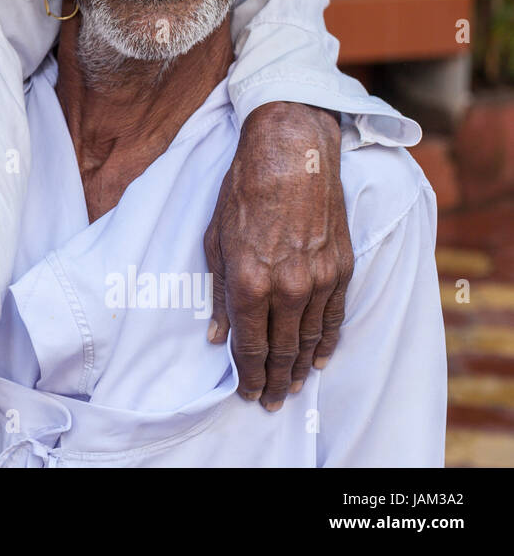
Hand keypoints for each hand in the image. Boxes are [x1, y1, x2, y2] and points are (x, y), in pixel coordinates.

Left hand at [203, 101, 352, 410]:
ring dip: (300, 368)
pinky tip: (320, 359)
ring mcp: (318, 279)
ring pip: (310, 339)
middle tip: (271, 402)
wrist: (291, 153)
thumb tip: (215, 335)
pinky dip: (328, 342)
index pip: (249, 345)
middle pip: (281, 350)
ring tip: (292, 389)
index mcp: (247, 281)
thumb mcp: (214, 240)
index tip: (247, 393)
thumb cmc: (242, 191)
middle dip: (274, 381)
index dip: (248, 375)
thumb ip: (217, 293)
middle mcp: (285, 287)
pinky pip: (336, 317)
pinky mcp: (342, 267)